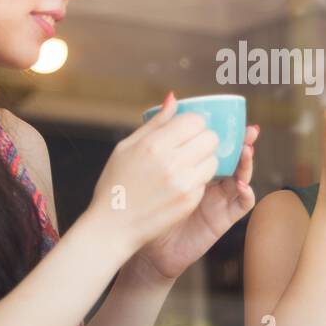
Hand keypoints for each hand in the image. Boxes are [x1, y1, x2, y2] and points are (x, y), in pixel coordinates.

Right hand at [89, 93, 218, 252]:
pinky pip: (206, 181)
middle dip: (204, 139)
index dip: (193, 123)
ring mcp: (183, 183)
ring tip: (187, 166)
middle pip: (210, 138)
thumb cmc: (115, 184)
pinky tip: (182, 184)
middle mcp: (171, 162)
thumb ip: (155, 123)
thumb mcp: (126, 147)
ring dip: (205, 160)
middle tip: (191, 147)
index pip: (194, 121)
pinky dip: (199, 180)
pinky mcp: (189, 201)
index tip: (186, 130)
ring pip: (214, 160)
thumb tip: (174, 98)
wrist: (112, 226)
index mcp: (154, 144)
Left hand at [136, 123, 259, 279]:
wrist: (130, 238)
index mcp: (190, 163)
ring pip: (242, 175)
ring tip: (246, 149)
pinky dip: (246, 193)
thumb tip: (172, 97)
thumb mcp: (147, 160)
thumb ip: (159, 131)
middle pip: (233, 155)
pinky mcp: (221, 218)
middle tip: (245, 130)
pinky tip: (241, 184)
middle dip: (242, 141)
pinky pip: (241, 204)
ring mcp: (217, 197)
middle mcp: (208, 178)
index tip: (224, 116)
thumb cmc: (137, 201)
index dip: (222, 128)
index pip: (213, 141)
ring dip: (247, 162)